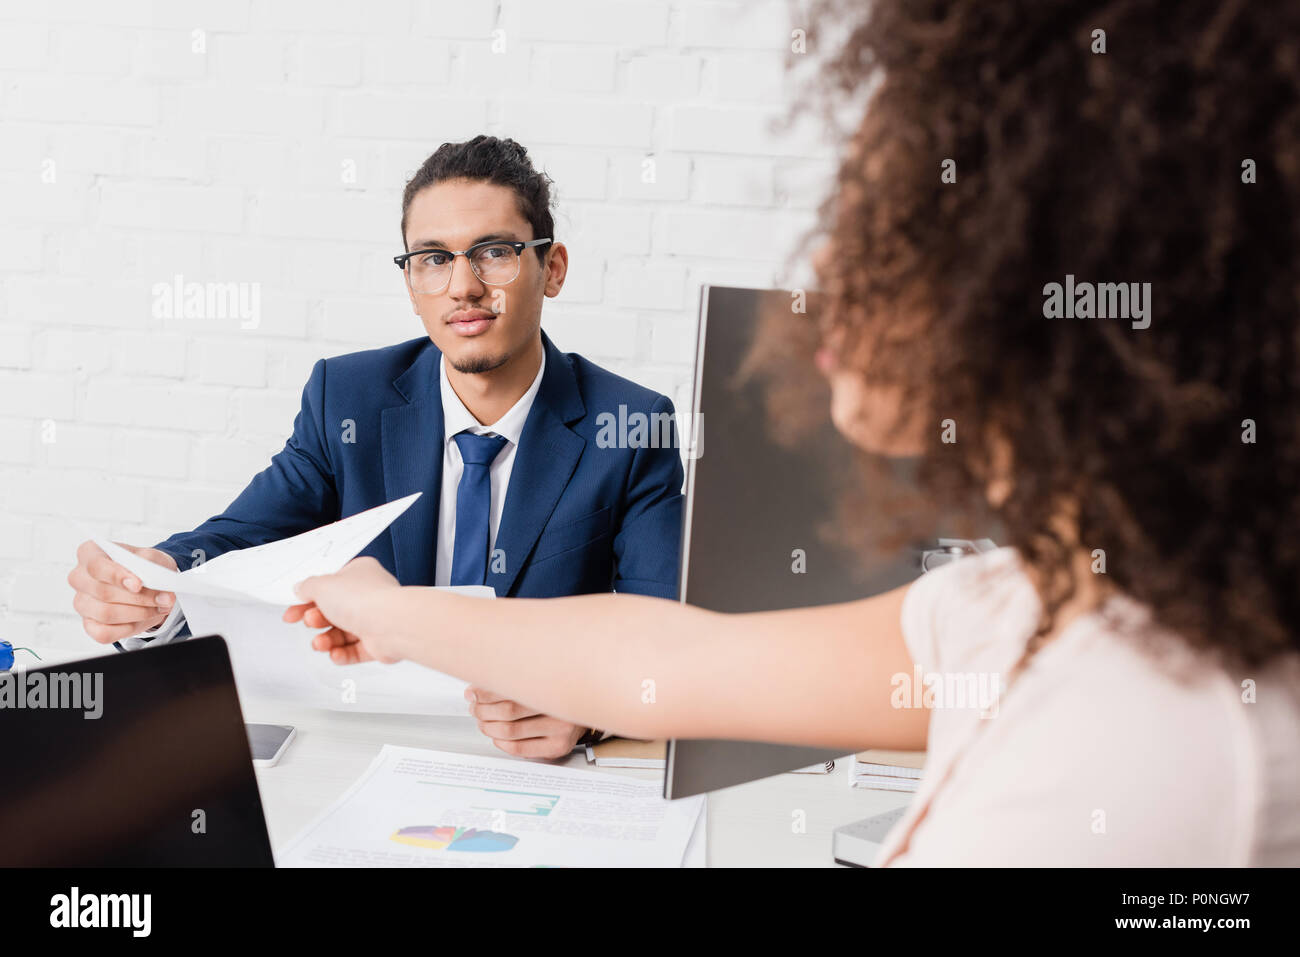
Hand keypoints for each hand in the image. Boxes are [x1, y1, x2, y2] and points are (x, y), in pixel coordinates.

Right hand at [68, 541, 178, 643]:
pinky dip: (130, 628)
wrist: (151, 581)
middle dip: (138, 598)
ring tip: (160, 607)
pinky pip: (105, 633)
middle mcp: (80, 578)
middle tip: (164, 598)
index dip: (117, 576)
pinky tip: (143, 618)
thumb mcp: (152, 558)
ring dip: (139, 613)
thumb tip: (150, 582)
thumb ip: (149, 565)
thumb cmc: (144, 566)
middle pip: (102, 592)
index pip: (96, 566)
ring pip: (106, 614)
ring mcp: (82, 602)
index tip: (138, 584)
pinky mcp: (89, 624)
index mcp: (90, 553)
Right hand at [284, 556, 402, 662]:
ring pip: (343, 633)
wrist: (391, 625)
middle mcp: (369, 596)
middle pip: (334, 610)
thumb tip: (301, 588)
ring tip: (320, 643)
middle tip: (308, 622)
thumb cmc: (365, 599)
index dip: (308, 597)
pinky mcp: (379, 643)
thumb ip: (308, 587)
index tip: (293, 608)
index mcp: (359, 573)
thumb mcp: (323, 585)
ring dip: (327, 640)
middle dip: (317, 620)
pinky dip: (342, 654)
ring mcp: (375, 619)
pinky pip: (355, 650)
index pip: (330, 585)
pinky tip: (335, 654)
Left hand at [465, 687, 585, 758]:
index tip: (473, 692)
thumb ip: (513, 680)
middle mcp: (559, 706)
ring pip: (510, 731)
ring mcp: (561, 729)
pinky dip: (501, 743)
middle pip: (507, 711)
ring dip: (489, 727)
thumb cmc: (557, 692)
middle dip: (483, 710)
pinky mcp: (558, 747)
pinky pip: (520, 749)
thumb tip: (476, 688)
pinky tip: (497, 737)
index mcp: (553, 683)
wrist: (589, 707)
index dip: (484, 693)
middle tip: (475, 708)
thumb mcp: (539, 679)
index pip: (508, 689)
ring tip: (483, 721)